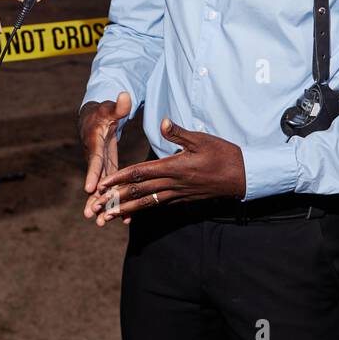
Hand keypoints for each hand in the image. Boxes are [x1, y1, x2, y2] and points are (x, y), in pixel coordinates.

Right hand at [79, 92, 131, 223]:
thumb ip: (118, 105)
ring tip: (99, 223)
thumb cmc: (103, 112)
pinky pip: (109, 188)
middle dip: (92, 198)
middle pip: (94, 180)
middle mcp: (95, 157)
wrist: (93, 119)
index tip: (90, 187)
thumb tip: (125, 96)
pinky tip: (121, 218)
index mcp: (95, 143)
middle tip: (90, 214)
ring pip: (100, 188)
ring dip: (99, 205)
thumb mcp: (110, 107)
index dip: (93, 173)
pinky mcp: (106, 170)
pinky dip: (112, 201)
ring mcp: (100, 166)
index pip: (95, 159)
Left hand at [89, 117, 245, 224]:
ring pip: (146, 204)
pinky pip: (158, 206)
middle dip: (115, 200)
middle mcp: (173, 184)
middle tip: (95, 207)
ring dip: (125, 210)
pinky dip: (142, 210)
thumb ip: (179, 133)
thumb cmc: (223, 154)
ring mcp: (178, 194)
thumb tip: (162, 121)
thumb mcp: (202, 139)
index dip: (119, 179)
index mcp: (174, 167)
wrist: (243, 177)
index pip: (140, 174)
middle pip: (138, 193)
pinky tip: (132, 214)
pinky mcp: (183, 199)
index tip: (102, 185)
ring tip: (107, 217)